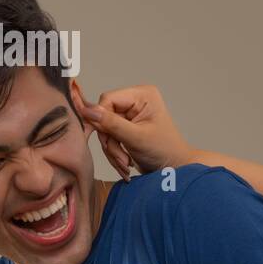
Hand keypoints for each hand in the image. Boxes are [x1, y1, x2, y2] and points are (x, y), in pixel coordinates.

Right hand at [70, 83, 193, 179]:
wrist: (174, 168)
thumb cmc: (165, 151)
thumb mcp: (136, 137)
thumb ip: (111, 123)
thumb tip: (88, 110)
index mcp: (142, 95)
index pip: (108, 99)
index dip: (101, 118)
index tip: (104, 138)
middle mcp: (135, 101)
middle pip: (104, 116)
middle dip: (110, 140)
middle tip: (121, 158)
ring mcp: (130, 115)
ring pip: (104, 129)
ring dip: (112, 149)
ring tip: (126, 163)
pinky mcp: (125, 128)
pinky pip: (109, 137)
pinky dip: (114, 152)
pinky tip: (125, 163)